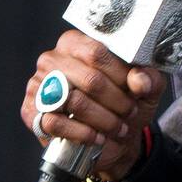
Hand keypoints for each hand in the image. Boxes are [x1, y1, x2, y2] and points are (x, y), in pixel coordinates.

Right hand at [20, 29, 165, 181]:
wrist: (113, 139)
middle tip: (130, 111)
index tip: (137, 89)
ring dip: (104, 118)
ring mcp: (38, 86)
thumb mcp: (146, 88)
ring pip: (74, 100)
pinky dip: (82, 133)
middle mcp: (52, 59)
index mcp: (77, 42)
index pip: (97, 52)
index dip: (120, 74)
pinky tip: (97, 137)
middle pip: (89, 78)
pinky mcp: (32, 113)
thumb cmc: (126, 102)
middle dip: (117, 100)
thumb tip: (140, 80)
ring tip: (118, 126)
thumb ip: (149, 79)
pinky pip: (56, 123)